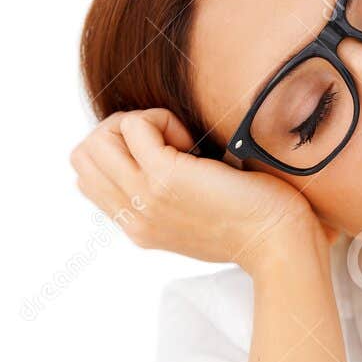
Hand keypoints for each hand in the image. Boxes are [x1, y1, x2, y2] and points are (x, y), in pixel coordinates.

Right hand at [70, 108, 326, 272]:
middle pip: (83, 155)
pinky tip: (192, 141)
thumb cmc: (253, 221)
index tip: (165, 155)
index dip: (119, 152)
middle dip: (121, 133)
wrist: (278, 242)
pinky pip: (135, 125)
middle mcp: (134, 217)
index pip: (88, 177)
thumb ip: (166, 197)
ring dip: (138, 125)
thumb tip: (155, 153)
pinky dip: (161, 119)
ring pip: (99, 139)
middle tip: (168, 143)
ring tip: (179, 143)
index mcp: (138, 227)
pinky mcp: (165, 178)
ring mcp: (145, 198)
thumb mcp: (196, 215)